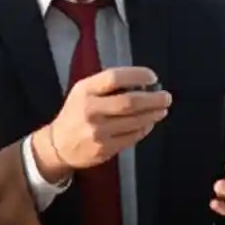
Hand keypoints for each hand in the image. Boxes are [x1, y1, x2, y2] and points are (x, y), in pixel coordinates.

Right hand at [31, 66, 170, 181]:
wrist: (58, 145)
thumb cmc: (77, 112)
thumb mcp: (84, 92)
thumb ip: (108, 85)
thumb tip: (144, 82)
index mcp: (85, 90)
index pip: (114, 78)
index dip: (137, 75)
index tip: (152, 77)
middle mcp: (90, 110)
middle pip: (130, 102)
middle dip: (153, 99)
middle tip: (166, 97)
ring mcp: (98, 132)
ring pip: (135, 122)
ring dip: (153, 114)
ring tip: (162, 109)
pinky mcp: (105, 149)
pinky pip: (132, 137)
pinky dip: (145, 128)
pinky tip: (149, 123)